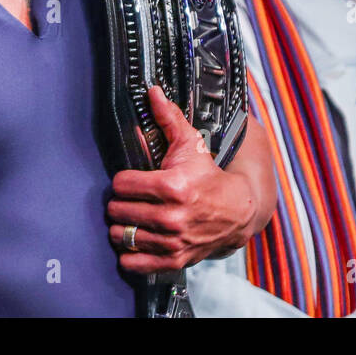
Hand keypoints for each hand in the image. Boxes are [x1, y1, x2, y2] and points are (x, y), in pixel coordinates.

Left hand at [107, 85, 257, 274]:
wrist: (237, 210)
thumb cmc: (209, 174)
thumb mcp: (191, 144)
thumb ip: (168, 118)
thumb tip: (152, 92)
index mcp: (171, 186)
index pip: (121, 185)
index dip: (124, 180)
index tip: (131, 180)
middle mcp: (170, 216)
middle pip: (118, 210)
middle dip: (121, 203)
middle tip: (131, 199)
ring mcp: (171, 241)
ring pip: (122, 236)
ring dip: (123, 227)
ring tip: (132, 218)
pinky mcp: (174, 259)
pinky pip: (134, 262)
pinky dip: (129, 254)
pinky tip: (136, 241)